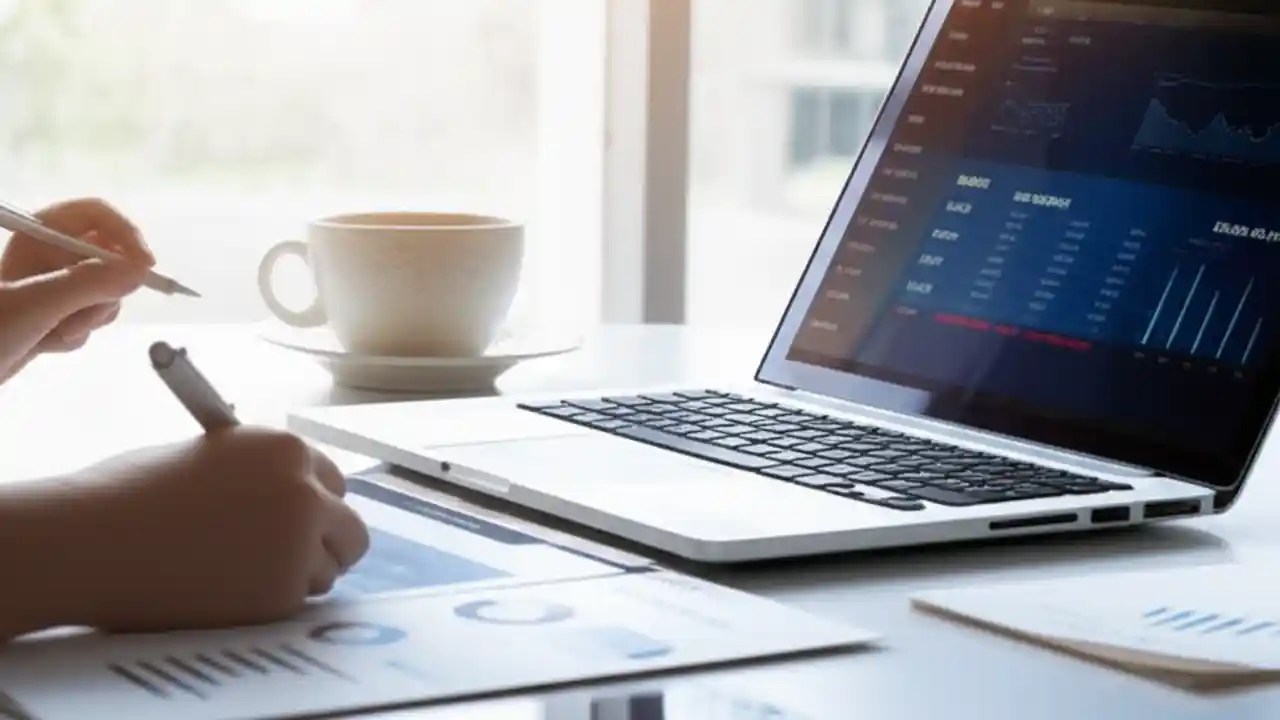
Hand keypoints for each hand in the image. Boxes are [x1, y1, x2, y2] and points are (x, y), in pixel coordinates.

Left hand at [0, 198, 154, 384]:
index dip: (125, 235)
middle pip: (108, 257)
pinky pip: (89, 316)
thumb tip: (140, 271)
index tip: (144, 268)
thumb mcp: (35, 305)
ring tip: (54, 333)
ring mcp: (51, 285)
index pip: (96, 215)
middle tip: (83, 315)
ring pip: (103, 291)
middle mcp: (46, 254)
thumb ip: (89, 284)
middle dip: (103, 292)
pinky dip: (76, 333)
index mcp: (35, 235)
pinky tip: (47, 344)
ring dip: (88, 318)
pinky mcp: (52, 312)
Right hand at [67, 428, 369, 632]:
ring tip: (237, 573)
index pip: (331, 480)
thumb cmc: (129, 495)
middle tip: (289, 557)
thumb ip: (259, 475)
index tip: (297, 519)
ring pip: (328, 569)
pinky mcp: (281, 593)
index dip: (312, 502)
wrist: (89, 542)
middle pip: (350, 528)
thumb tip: (285, 494)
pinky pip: (297, 602)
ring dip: (297, 575)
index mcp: (285, 449)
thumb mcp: (210, 457)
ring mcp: (298, 544)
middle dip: (325, 543)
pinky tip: (224, 590)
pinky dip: (269, 602)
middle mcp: (305, 492)